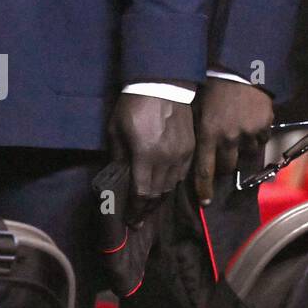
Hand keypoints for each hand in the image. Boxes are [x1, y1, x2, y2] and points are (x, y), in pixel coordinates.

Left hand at [109, 93, 195, 222]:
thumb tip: (119, 175)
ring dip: (160, 199)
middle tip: (139, 220)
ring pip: (172, 186)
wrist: (163, 85)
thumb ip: (118, 155)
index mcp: (145, 156)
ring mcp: (182, 155)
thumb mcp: (116, 129)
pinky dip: (173, 185)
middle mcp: (166, 160)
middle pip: (158, 193)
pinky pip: (183, 174)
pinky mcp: (191, 148)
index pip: (142, 192)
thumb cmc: (133, 105)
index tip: (131, 222)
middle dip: (148, 209)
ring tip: (150, 207)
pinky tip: (165, 188)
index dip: (136, 210)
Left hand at [193, 80, 273, 204]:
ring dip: (240, 149)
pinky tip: (246, 123)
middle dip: (222, 167)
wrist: (236, 71)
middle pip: (226, 166)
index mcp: (207, 134)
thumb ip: (195, 132)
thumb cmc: (209, 89)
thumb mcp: (195, 110)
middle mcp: (229, 138)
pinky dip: (254, 136)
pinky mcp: (263, 127)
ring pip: (245, 154)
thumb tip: (186, 153)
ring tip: (234, 133)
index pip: (204, 170)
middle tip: (218, 160)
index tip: (205, 202)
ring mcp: (248, 133)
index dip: (204, 189)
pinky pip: (259, 140)